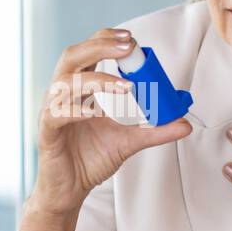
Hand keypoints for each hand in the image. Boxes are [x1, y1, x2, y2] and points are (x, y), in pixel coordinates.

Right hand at [31, 27, 192, 216]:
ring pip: (66, 82)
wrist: (71, 190)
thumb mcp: (129, 141)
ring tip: (127, 87)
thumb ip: (155, 130)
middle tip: (129, 47)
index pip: (89, 51)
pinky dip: (75, 110)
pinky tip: (95, 112)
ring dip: (97, 79)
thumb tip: (185, 124)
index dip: (107, 40)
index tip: (132, 40)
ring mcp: (51, 110)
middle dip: (100, 46)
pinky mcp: (46, 131)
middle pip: (73, 56)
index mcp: (80, 88)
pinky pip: (56, 114)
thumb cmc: (91, 159)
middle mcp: (63, 94)